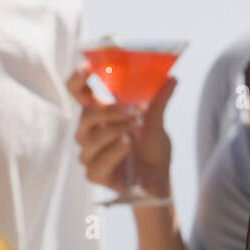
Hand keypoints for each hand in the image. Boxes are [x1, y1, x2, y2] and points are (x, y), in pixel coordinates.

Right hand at [67, 68, 176, 200]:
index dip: (77, 80)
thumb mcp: (156, 122)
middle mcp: (90, 132)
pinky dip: (112, 153)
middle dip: (105, 113)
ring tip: (131, 132)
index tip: (86, 69)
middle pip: (83, 117)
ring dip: (111, 132)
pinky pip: (95, 163)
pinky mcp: (95, 174)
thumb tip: (173, 79)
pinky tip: (126, 146)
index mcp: (99, 114)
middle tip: (128, 112)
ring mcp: (90, 154)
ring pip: (88, 140)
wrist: (160, 179)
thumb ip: (160, 101)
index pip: (77, 92)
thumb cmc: (153, 149)